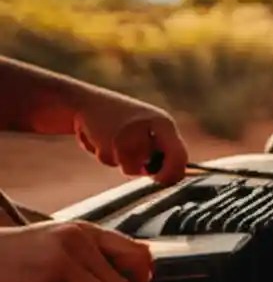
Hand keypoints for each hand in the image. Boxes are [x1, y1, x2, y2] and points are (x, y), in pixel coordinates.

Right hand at [73, 94, 188, 185]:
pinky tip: (100, 137)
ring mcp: (126, 132)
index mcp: (163, 122)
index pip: (179, 157)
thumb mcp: (148, 128)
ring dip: (119, 161)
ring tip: (113, 140)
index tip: (162, 180)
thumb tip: (172, 176)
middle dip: (141, 169)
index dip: (173, 175)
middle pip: (151, 167)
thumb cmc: (121, 119)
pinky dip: (102, 154)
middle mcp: (147, 126)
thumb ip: (161, 149)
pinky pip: (108, 161)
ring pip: (129, 168)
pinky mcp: (104, 138)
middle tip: (129, 151)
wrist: (84, 101)